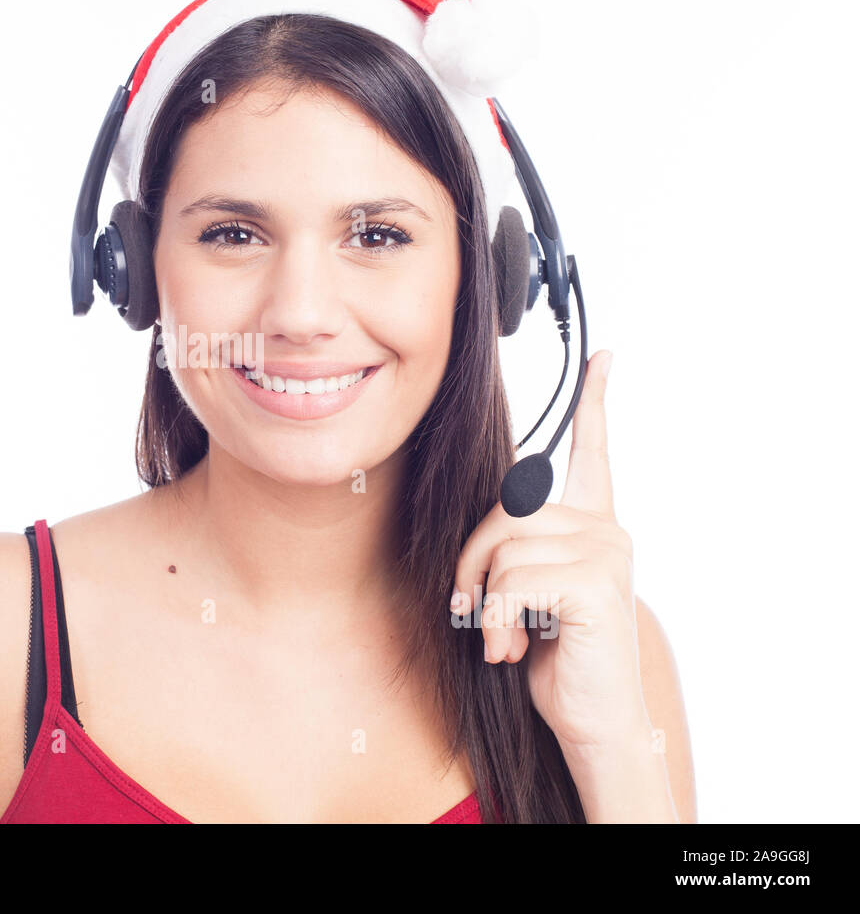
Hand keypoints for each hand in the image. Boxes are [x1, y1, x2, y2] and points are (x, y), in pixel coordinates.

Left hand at [450, 349, 649, 754]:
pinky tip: (515, 649)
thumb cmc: (553, 658)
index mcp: (593, 526)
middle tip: (472, 612)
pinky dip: (494, 620)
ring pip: (503, 546)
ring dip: (483, 601)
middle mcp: (607, 529)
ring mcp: (607, 552)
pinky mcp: (596, 581)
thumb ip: (515, 549)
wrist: (592, 723)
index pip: (594, 452)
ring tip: (503, 639)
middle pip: (505, 512)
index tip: (606, 357)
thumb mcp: (525, 594)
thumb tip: (489, 529)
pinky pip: (510, 580)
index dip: (596, 403)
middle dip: (472, 564)